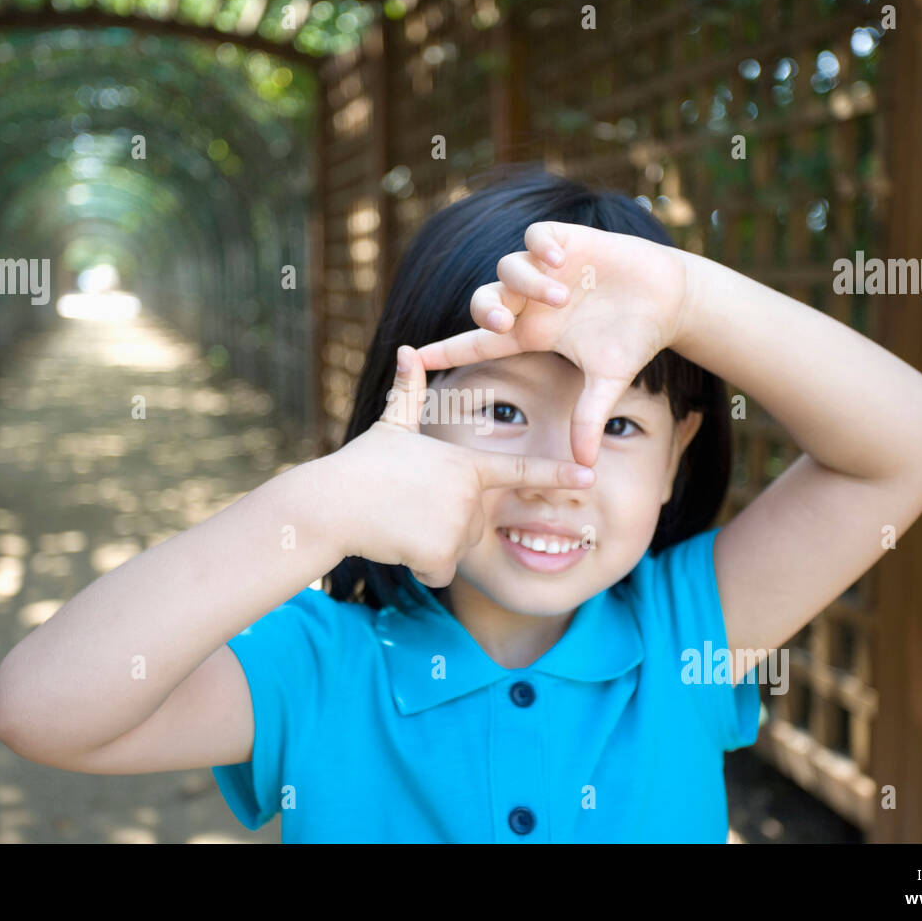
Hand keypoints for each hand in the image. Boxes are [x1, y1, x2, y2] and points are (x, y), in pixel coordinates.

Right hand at [333, 344, 594, 587]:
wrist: (332, 503)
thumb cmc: (361, 465)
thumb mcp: (390, 427)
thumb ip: (408, 393)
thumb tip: (405, 349)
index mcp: (464, 464)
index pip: (518, 471)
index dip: (557, 473)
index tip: (588, 474)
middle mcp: (468, 493)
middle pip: (473, 525)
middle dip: (444, 527)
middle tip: (407, 508)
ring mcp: (458, 524)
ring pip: (457, 551)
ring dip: (429, 547)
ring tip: (399, 523)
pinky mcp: (442, 553)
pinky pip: (440, 572)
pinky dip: (420, 566)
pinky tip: (397, 544)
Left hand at [414, 221, 690, 467]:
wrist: (667, 299)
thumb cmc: (632, 339)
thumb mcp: (607, 380)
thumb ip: (588, 416)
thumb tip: (585, 462)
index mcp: (531, 333)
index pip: (477, 341)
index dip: (446, 348)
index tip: (413, 356)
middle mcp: (529, 301)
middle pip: (484, 301)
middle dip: (487, 311)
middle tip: (506, 322)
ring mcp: (546, 269)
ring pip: (507, 267)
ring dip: (527, 283)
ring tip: (561, 296)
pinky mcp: (566, 241)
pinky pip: (536, 236)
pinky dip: (540, 245)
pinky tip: (559, 259)